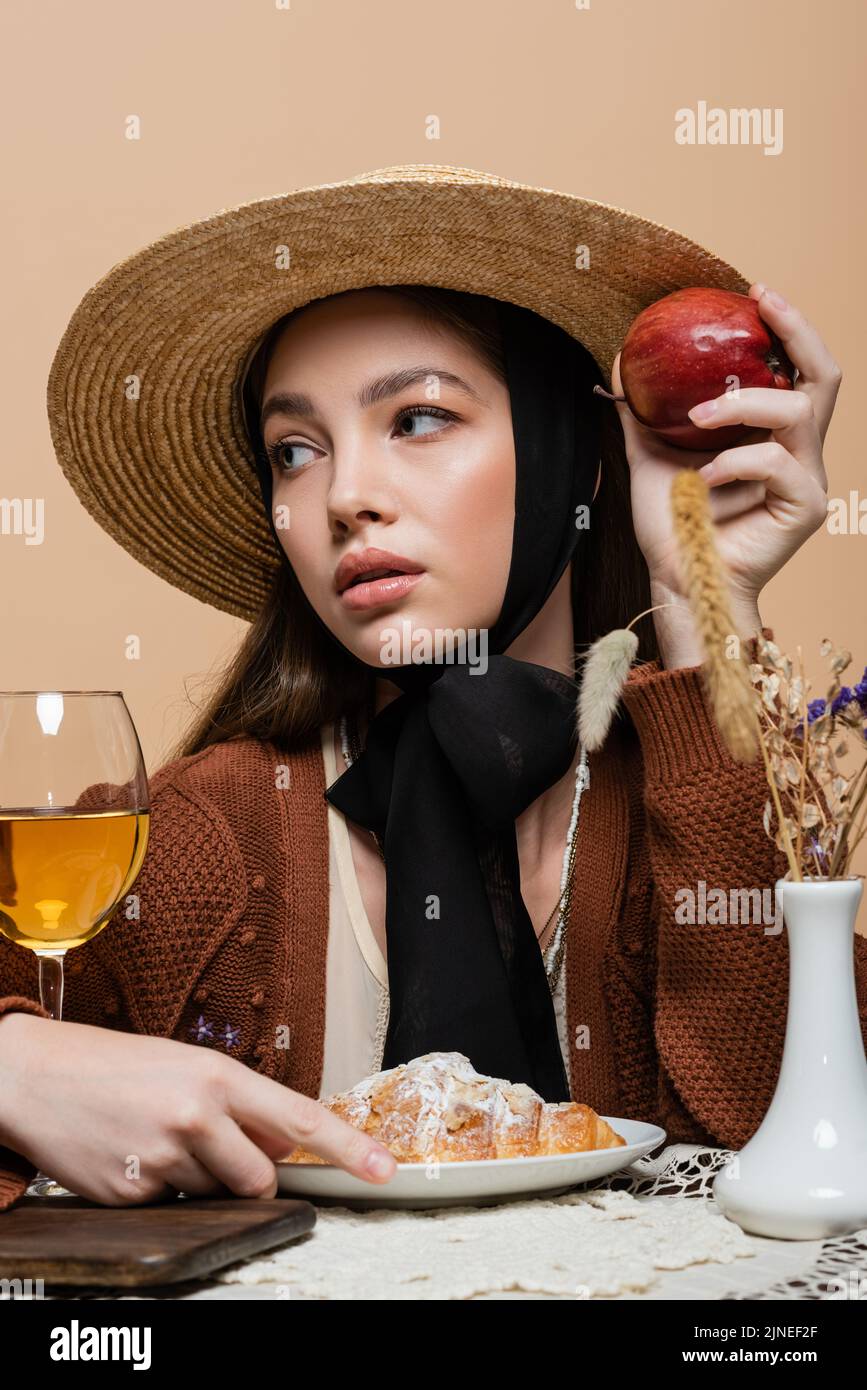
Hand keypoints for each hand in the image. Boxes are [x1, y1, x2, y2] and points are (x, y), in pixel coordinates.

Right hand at [0, 1012, 395, 1203]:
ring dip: (197, 1179)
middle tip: (205, 1142)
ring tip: (157, 1138)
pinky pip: (171, 1206)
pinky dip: (158, 1189)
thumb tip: (280, 1147)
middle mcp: (197, 1114)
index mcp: (218, 1075)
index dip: (347, 1148)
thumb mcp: (186, 1066)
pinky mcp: (134, 1192)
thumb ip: (237, 1105)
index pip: (298, 1117)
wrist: (34, 1075)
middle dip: (247, 1173)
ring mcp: (164, 1157)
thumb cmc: (114, 1066)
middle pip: (260, 1176)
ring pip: (216, 1194)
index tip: (383, 1168)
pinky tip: (131, 1154)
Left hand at [611, 284, 840, 662]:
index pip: (796, 367)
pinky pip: (774, 463)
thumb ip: (643, 411)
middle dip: (797, 330)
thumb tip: (622, 358)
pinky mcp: (803, 507)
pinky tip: (702, 480)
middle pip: (824, 374)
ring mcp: (807, 478)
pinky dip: (733, 461)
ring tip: (697, 416)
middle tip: (760, 306)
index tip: (754, 294)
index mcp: (772, 433)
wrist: (678, 579)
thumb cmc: (673, 524)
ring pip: (796, 410)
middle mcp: (798, 450)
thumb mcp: (649, 456)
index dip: (786, 326)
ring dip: (742, 403)